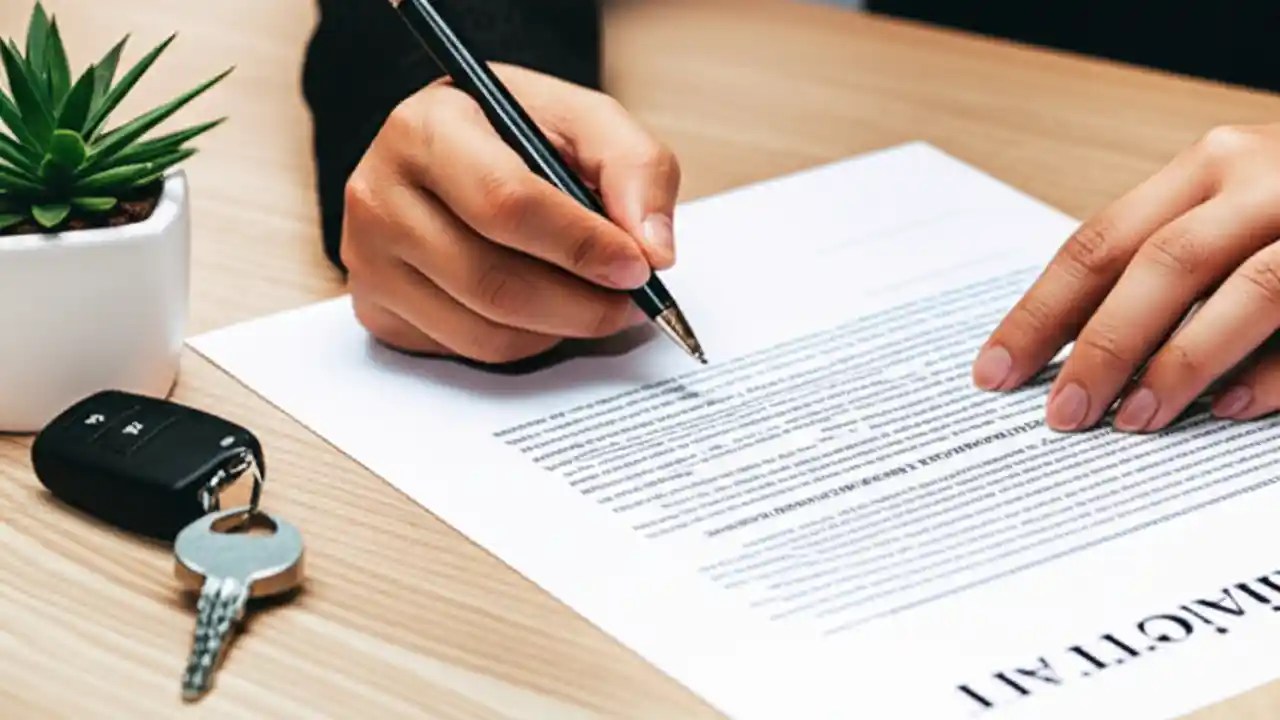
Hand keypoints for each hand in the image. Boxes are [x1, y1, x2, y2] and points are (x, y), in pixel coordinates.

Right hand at [341, 64, 679, 362]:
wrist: (457, 150)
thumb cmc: (520, 135)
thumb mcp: (586, 122)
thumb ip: (635, 168)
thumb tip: (653, 250)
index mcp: (425, 130)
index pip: (505, 204)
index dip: (581, 245)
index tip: (637, 266)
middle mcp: (378, 196)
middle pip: (493, 283)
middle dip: (582, 305)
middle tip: (633, 303)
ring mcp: (368, 261)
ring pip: (483, 332)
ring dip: (559, 331)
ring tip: (596, 303)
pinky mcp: (376, 310)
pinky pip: (466, 352)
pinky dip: (524, 343)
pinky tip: (544, 309)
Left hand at [973, 123, 1279, 431]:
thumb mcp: (1225, 210)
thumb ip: (1163, 263)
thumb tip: (1070, 351)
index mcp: (1206, 166)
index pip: (1100, 242)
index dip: (1042, 311)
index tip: (996, 370)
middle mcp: (1263, 178)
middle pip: (1163, 265)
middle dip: (1103, 346)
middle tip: (1061, 413)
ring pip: (1250, 291)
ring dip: (1183, 363)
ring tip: (1131, 421)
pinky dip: (1275, 372)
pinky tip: (1228, 411)